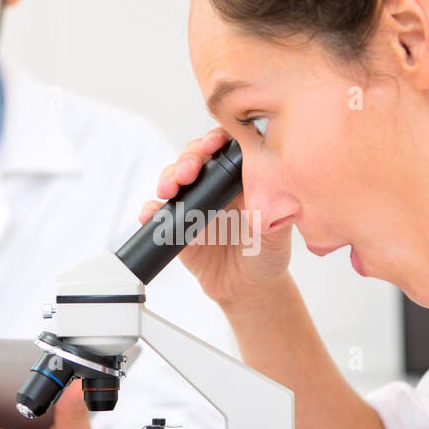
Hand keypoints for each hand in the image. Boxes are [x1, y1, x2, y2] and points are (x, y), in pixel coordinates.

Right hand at [139, 128, 291, 307]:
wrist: (246, 289)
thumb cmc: (266, 255)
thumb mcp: (277, 231)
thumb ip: (275, 208)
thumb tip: (271, 188)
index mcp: (239, 178)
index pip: (225, 147)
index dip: (215, 140)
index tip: (211, 145)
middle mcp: (214, 186)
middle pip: (195, 157)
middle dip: (188, 158)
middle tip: (189, 172)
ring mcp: (193, 204)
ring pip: (173, 179)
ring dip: (168, 178)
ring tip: (170, 189)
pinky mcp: (176, 226)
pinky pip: (158, 213)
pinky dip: (150, 210)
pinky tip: (151, 213)